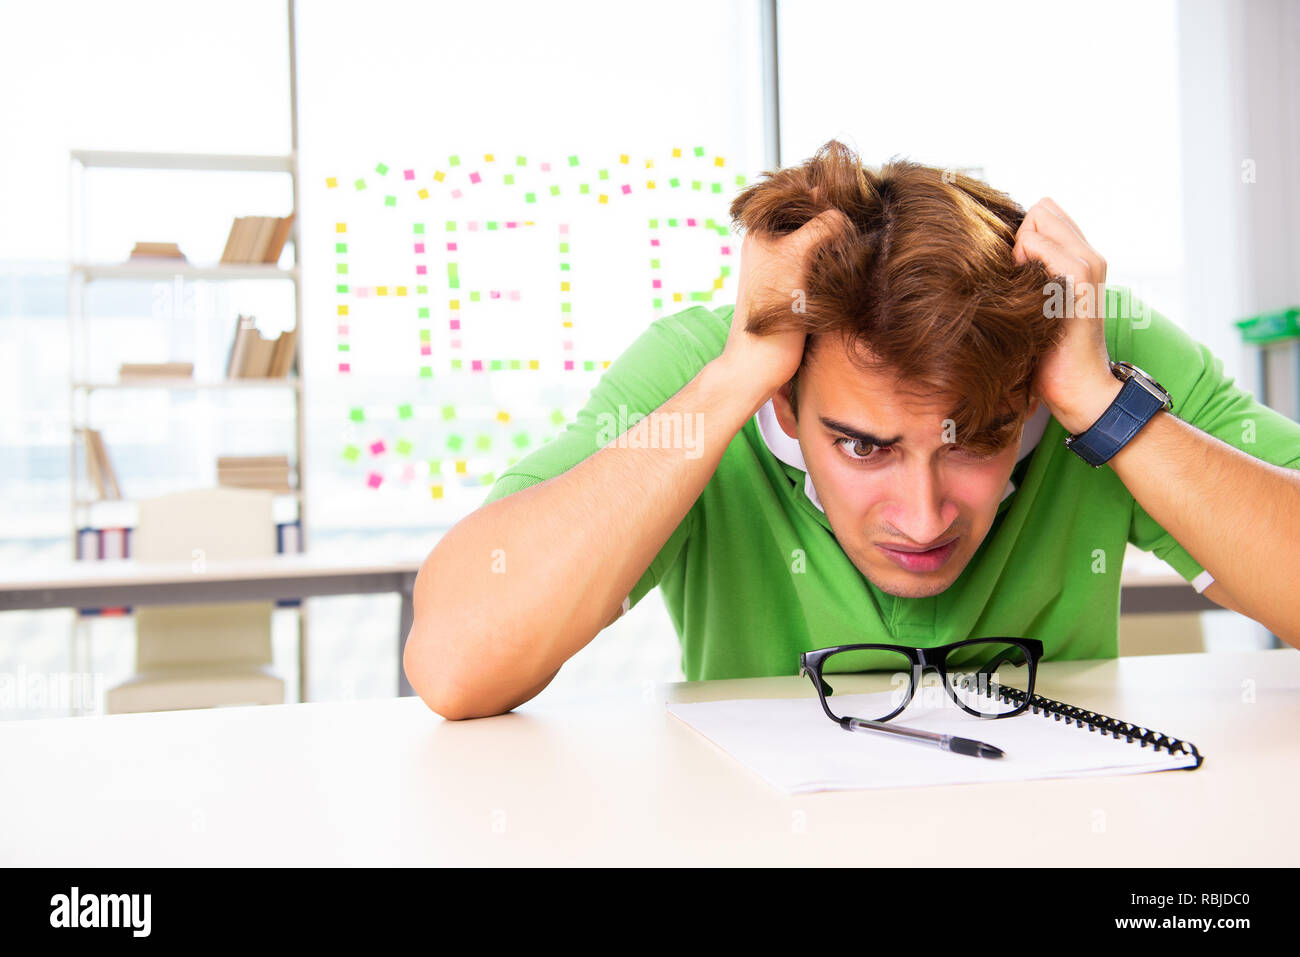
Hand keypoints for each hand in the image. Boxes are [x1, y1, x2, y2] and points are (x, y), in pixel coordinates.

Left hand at [722, 207, 851, 398]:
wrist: (761, 361)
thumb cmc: (772, 309)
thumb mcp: (796, 255)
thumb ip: (821, 226)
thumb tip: (844, 214)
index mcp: (761, 230)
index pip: (798, 195)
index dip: (826, 191)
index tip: (856, 192)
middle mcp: (771, 244)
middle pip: (810, 217)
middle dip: (836, 213)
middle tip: (865, 211)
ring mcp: (786, 264)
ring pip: (819, 238)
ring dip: (840, 236)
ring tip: (863, 233)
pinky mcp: (799, 285)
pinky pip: (822, 260)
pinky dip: (838, 256)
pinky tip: (855, 257)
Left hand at [1012, 198, 1120, 433]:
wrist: (1081, 390)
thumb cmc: (1052, 353)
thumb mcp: (1043, 305)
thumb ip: (1032, 274)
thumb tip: (998, 253)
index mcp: (1083, 258)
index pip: (1045, 212)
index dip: (1021, 237)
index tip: (1015, 275)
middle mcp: (1089, 255)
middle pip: (1038, 212)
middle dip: (1016, 241)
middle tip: (1015, 286)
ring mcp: (1086, 264)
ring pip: (1034, 225)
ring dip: (1015, 256)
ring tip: (1022, 297)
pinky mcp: (1077, 278)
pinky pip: (1033, 245)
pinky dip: (1017, 266)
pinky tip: (1022, 302)